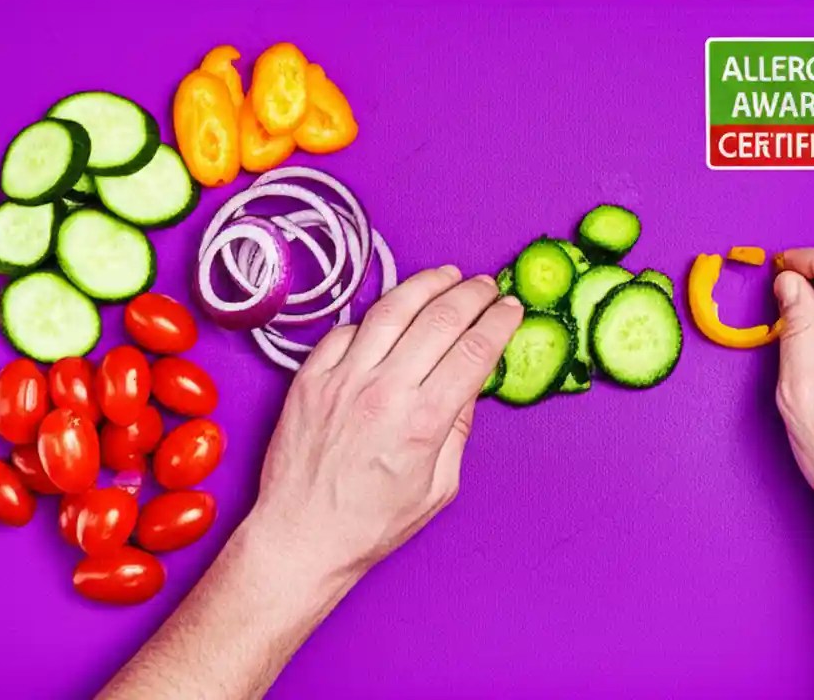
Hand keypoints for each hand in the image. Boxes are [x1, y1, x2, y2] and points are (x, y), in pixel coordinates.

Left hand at [245, 265, 523, 581]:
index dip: (499, 322)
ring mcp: (342, 380)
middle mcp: (383, 392)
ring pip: (391, 310)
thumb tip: (469, 383)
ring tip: (446, 275)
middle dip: (471, 295)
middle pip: (439, 319)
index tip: (511, 309)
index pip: (473, 350)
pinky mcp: (309, 378)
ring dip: (425, 285)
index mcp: (423, 422)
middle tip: (487, 286)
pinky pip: (346, 330)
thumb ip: (457, 429)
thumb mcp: (438, 487)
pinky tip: (392, 312)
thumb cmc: (370, 524)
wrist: (301, 537)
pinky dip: (374, 316)